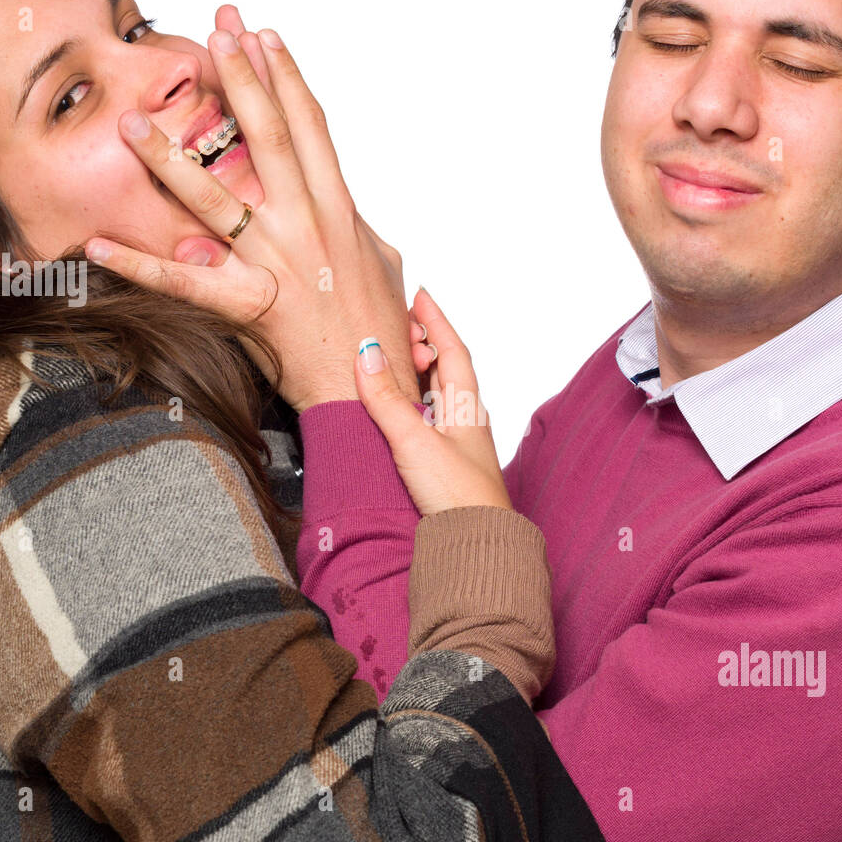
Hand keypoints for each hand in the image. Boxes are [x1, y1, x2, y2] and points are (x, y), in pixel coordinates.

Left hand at [83, 16, 419, 411]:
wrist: (374, 389)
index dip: (286, 76)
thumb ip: (360, 226)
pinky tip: (98, 246)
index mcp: (340, 210)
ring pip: (215, 198)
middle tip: (215, 31)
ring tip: (135, 119)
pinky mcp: (249, 305)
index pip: (311, 127)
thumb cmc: (381, 329)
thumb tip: (350, 208)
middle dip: (242, 79)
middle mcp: (307, 226)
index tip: (264, 36)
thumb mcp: (384, 263)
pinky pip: (184, 281)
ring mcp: (275, 263)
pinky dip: (138, 265)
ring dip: (171, 156)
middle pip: (270, 138)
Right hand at [354, 286, 511, 515]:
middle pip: (447, 369)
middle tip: (400, 325)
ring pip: (438, 395)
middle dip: (425, 342)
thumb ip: (386, 399)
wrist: (476, 545)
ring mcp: (458, 444)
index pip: (452, 350)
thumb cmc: (457, 496)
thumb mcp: (413, 440)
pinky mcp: (446, 467)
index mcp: (467, 407)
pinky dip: (413, 404)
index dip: (435, 321)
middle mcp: (466, 421)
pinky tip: (400, 410)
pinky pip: (429, 420)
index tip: (420, 297)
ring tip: (395, 358)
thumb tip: (365, 353)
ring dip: (418, 373)